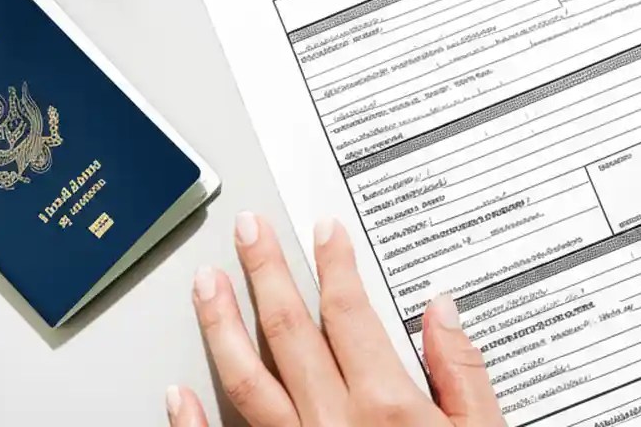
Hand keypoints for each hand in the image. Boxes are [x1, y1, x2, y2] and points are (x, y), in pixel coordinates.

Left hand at [165, 213, 504, 426]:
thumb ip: (464, 374)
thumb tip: (443, 313)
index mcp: (388, 407)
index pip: (350, 314)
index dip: (335, 265)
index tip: (324, 232)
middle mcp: (335, 424)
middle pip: (290, 332)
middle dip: (266, 273)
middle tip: (248, 232)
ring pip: (247, 379)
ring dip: (222, 326)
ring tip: (207, 284)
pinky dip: (193, 420)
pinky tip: (176, 390)